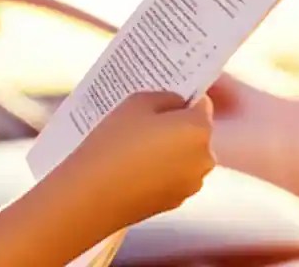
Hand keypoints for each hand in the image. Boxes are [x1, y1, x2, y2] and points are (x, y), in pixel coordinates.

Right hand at [61, 92, 214, 233]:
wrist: (93, 195)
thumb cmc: (113, 144)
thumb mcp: (135, 103)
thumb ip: (165, 97)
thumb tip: (176, 103)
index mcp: (198, 129)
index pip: (201, 104)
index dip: (182, 99)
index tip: (163, 100)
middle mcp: (204, 157)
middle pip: (195, 132)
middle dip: (176, 126)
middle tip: (144, 122)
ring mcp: (192, 183)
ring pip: (185, 156)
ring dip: (169, 150)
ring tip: (135, 147)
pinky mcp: (177, 201)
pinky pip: (174, 176)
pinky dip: (161, 171)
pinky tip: (134, 168)